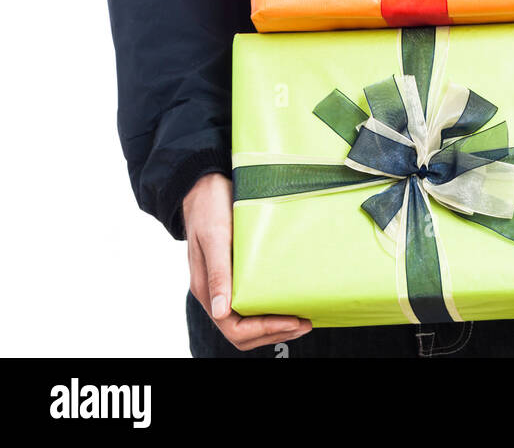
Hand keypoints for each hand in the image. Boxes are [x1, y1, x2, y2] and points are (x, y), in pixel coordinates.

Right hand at [183, 172, 311, 350]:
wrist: (205, 184)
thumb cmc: (209, 207)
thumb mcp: (215, 237)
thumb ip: (218, 273)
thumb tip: (221, 312)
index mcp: (207, 289)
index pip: (234, 327)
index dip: (264, 329)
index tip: (291, 320)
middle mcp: (215, 293)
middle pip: (242, 332)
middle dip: (274, 332)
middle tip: (305, 323)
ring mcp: (224, 286)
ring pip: (247, 323)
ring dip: (274, 327)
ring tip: (302, 319)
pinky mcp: (234, 275)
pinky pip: (251, 304)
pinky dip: (270, 311)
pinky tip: (288, 302)